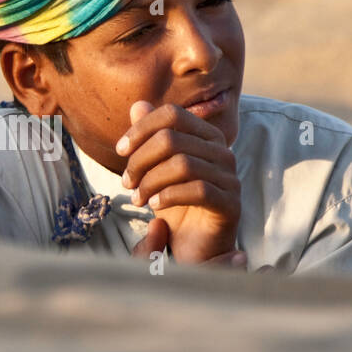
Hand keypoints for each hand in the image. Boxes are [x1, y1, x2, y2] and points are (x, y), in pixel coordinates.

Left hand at [119, 100, 245, 267]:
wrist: (194, 246)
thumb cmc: (175, 205)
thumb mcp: (155, 170)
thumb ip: (148, 137)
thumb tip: (137, 105)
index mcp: (206, 136)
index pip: (172, 114)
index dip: (141, 128)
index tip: (120, 150)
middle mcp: (222, 152)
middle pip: (172, 138)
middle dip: (141, 160)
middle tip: (126, 182)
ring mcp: (230, 177)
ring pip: (183, 164)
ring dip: (150, 181)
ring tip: (137, 198)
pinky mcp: (231, 204)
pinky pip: (198, 190)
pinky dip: (169, 196)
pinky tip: (154, 206)